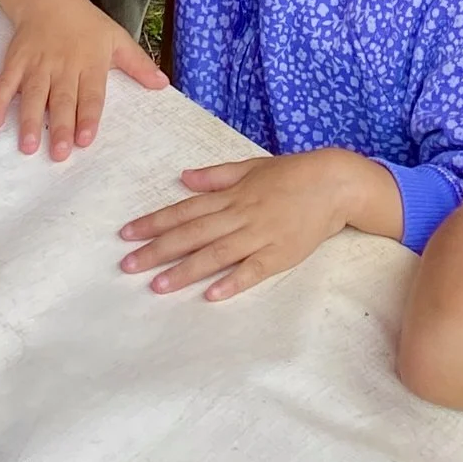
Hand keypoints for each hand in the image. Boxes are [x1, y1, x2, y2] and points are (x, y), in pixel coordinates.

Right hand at [0, 0, 166, 153]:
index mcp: (90, 62)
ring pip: (34, 94)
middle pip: (62, 99)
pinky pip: (5, 82)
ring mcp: (37, 62)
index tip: (86, 139)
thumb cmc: (88, 25)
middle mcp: (63, 64)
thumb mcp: (117, 39)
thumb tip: (163, 84)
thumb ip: (139, 64)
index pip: (91, 94)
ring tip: (28, 146)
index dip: (88, 116)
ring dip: (29, 120)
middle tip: (59, 154)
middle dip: (60, 127)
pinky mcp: (16, 60)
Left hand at [117, 150, 392, 297]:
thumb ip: (217, 176)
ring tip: (158, 285)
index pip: (185, 209)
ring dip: (186, 270)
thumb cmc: (292, 174)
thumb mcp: (252, 166)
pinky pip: (253, 270)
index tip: (127, 234)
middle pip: (193, 233)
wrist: (335, 183)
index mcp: (232, 194)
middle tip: (128, 265)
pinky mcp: (280, 255)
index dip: (155, 222)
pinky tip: (212, 295)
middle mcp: (241, 214)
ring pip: (216, 254)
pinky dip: (233, 282)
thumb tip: (184, 179)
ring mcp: (260, 235)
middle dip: (158, 250)